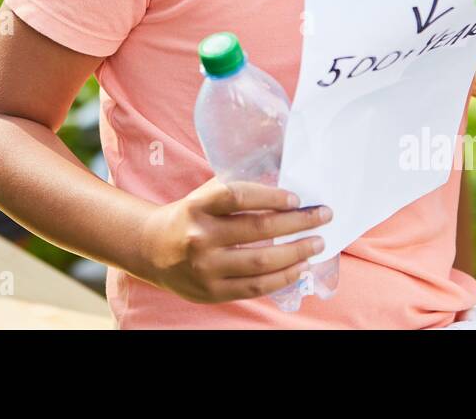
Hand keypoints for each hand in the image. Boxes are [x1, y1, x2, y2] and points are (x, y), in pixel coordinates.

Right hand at [137, 178, 329, 303]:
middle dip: (298, 223)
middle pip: (258, 229)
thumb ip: (235, 190)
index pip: (238, 196)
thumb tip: (283, 183)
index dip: (270, 196)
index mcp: (198, 206)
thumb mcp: (204, 196)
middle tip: (323, 216)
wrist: (152, 250)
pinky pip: (255, 288)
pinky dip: (282, 278)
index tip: (296, 198)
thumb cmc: (189, 217)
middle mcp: (200, 237)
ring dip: (296, 253)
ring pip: (261, 262)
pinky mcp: (212, 292)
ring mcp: (205, 268)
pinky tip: (299, 268)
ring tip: (317, 243)